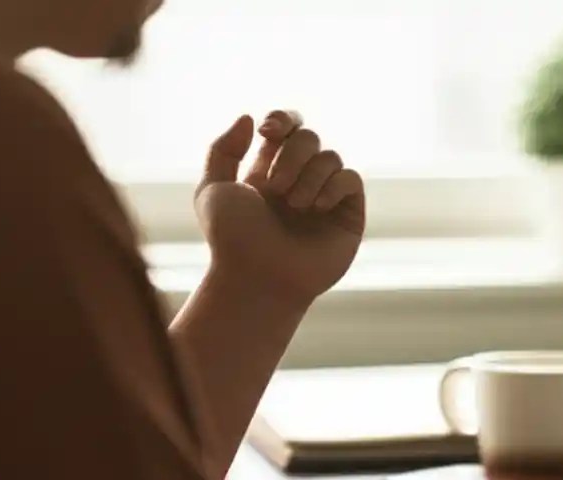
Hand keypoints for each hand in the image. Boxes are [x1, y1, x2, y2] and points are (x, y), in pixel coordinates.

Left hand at [194, 110, 365, 306]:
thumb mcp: (212, 188)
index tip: (267, 132)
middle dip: (290, 155)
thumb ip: (224, 148)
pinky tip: (316, 208)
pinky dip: (332, 186)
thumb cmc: (231, 240)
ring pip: (330, 156)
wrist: (257, 277)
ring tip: (294, 205)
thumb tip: (252, 118)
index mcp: (269, 171)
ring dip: (308, 175)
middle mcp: (299, 181)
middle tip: (275, 188)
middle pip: (309, 136)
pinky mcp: (348, 215)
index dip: (281, 119)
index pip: (286, 127)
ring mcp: (326, 198)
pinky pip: (350, 179)